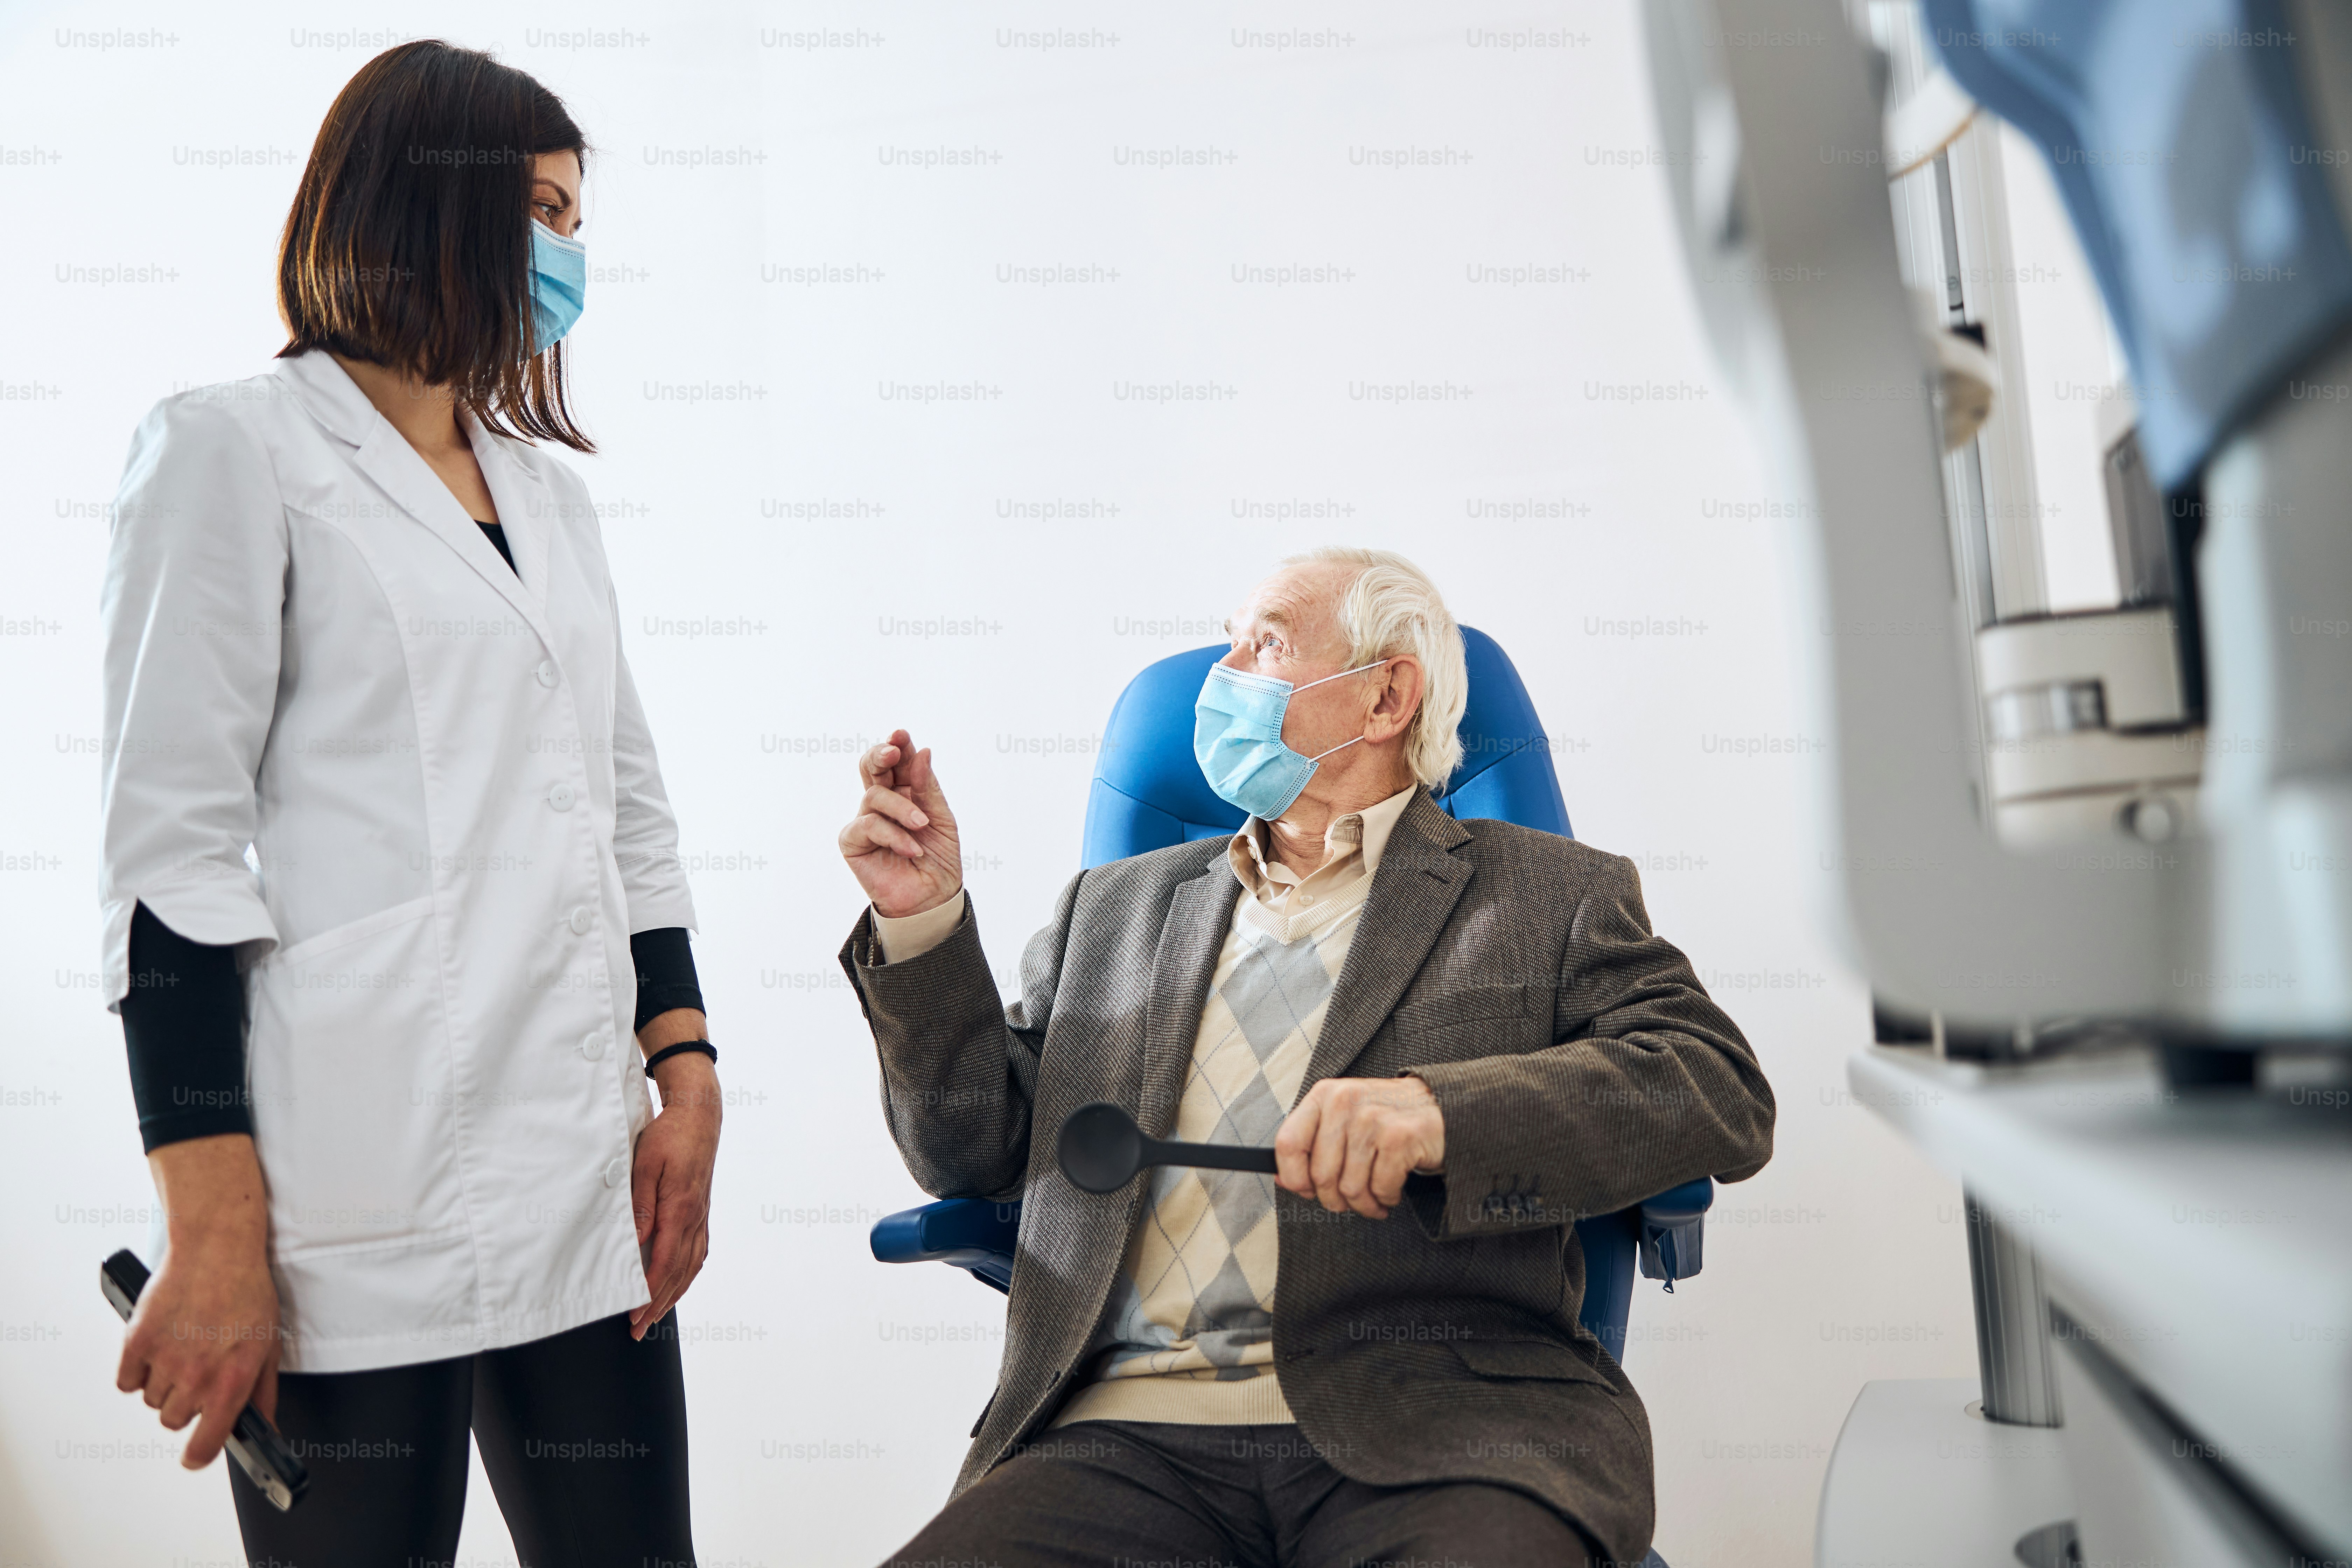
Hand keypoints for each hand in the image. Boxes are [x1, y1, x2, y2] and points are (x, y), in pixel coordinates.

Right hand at [118, 1135, 282, 1468]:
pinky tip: (158, 1347)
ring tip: (183, 1349)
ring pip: (151, 1401)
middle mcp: (196, 1376)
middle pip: (173, 1420)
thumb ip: (264, 1393)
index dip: (198, 1456)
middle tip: (199, 1371)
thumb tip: (266, 1429)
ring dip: (163, 1384)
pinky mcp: (136, 1342)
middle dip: (186, 1403)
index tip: (194, 1456)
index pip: (205, 1444)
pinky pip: (126, 1381)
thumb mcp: (269, 1345)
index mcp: (231, 1381)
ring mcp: (164, 1360)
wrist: (216, 1248)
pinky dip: (137, 1371)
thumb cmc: (247, 1292)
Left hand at [632, 1018, 719, 1339]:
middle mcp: (695, 1218)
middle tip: (639, 1329)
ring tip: (656, 1316)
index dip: (650, 1291)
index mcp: (680, 1208)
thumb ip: (640, 1203)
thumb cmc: (669, 1136)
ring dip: (673, 1294)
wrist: (700, 1116)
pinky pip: (698, 1253)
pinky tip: (678, 1283)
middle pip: (679, 1272)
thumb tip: (634, 1242)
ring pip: (691, 1266)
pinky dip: (687, 1275)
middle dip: (658, 1304)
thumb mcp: (646, 1164)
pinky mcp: (703, 1212)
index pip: (665, 1260)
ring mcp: (702, 1216)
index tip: (635, 1313)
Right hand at [839, 729, 963, 919]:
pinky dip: (893, 835)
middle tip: (892, 752)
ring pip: (874, 795)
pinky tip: (911, 849)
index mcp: (905, 790)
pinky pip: (868, 825)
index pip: (897, 760)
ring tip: (923, 826)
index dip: (897, 745)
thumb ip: (928, 787)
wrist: (932, 898)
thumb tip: (922, 751)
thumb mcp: (942, 819)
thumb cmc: (938, 858)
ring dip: (902, 809)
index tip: (901, 734)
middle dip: (880, 755)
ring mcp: (866, 820)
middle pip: (870, 766)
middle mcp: (882, 801)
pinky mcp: (853, 842)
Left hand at [1273, 1076, 1445, 1219]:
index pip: (1288, 1143)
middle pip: (1321, 1175)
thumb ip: (1312, 1145)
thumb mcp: (1343, 1120)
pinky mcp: (1399, 1137)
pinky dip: (1386, 1198)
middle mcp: (1344, 1102)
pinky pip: (1381, 1188)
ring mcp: (1372, 1118)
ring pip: (1351, 1187)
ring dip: (1363, 1204)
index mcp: (1324, 1096)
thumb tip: (1284, 1180)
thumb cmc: (1385, 1118)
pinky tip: (1392, 1190)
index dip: (1293, 1176)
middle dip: (1335, 1199)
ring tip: (1374, 1199)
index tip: (1306, 1190)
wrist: (1439, 1107)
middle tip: (1349, 1201)